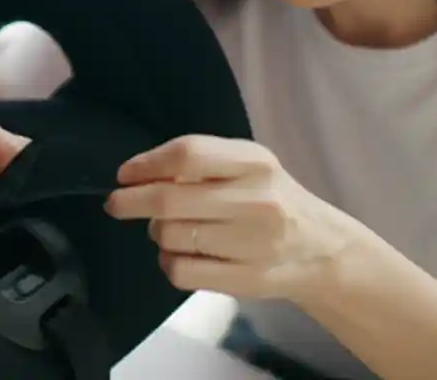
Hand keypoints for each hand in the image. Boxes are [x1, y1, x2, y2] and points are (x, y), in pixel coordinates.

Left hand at [103, 135, 372, 304]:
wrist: (320, 248)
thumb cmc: (270, 198)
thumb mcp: (247, 166)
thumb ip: (201, 163)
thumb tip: (139, 175)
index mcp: (255, 162)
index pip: (188, 155)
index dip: (146, 165)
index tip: (124, 174)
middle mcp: (256, 200)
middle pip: (169, 200)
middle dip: (130, 202)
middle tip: (116, 203)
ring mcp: (252, 243)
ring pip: (170, 237)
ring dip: (156, 233)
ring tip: (169, 230)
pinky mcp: (246, 280)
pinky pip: (180, 271)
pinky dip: (168, 263)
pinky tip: (179, 255)